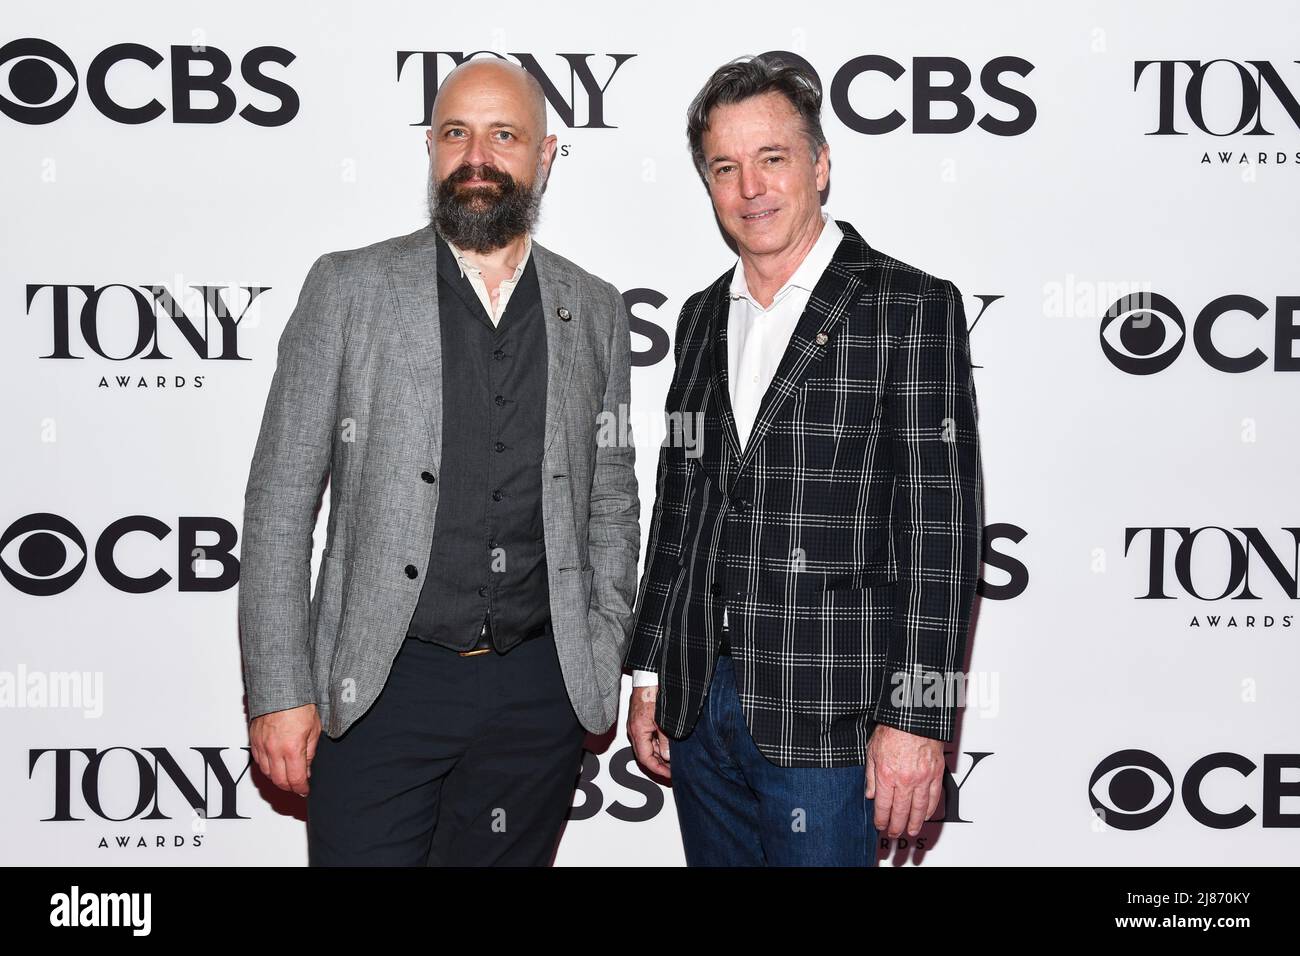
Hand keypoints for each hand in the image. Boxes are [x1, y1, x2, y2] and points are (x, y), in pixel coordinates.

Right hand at [249, 703, 319, 796]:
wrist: (281, 688)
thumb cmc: (299, 704)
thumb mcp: (314, 729)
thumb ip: (310, 752)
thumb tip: (307, 768)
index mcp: (292, 748)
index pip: (295, 779)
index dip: (301, 788)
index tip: (305, 790)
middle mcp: (274, 749)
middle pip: (279, 781)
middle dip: (289, 787)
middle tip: (297, 786)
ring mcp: (262, 745)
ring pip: (266, 773)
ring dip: (277, 779)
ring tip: (287, 777)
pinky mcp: (254, 740)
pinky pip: (258, 762)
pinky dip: (267, 768)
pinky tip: (274, 766)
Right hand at [627, 684, 670, 778]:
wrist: (648, 677)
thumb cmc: (653, 694)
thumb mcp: (663, 721)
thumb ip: (665, 740)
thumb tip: (667, 756)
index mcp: (637, 732)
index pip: (645, 759)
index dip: (658, 769)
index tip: (669, 774)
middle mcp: (634, 730)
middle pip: (645, 754)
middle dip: (660, 763)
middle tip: (673, 769)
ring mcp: (636, 725)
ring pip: (647, 746)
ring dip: (660, 753)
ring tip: (674, 757)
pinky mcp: (640, 720)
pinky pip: (648, 737)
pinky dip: (658, 743)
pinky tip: (668, 743)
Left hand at [865, 723, 944, 838]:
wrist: (913, 716)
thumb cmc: (892, 728)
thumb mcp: (872, 750)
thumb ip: (871, 775)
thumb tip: (871, 794)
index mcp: (887, 774)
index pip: (883, 806)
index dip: (881, 819)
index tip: (881, 825)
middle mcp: (905, 779)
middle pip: (901, 811)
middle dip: (897, 825)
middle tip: (894, 833)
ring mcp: (923, 778)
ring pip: (920, 809)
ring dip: (915, 823)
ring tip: (911, 831)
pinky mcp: (936, 773)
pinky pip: (934, 797)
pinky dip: (930, 809)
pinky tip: (926, 815)